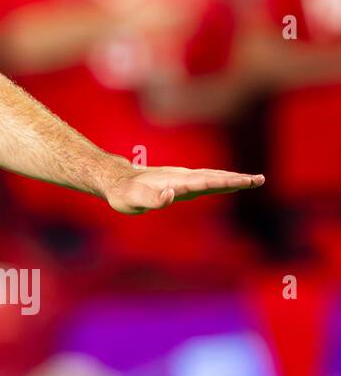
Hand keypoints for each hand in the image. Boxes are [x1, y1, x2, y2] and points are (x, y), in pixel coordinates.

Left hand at [101, 164, 265, 214]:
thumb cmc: (122, 192)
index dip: (227, 182)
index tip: (247, 180)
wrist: (114, 179)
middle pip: (214, 177)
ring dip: (232, 178)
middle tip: (260, 179)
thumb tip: (171, 195)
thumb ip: (151, 199)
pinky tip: (227, 181)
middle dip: (237, 179)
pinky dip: (220, 180)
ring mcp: (181, 179)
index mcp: (176, 182)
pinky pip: (204, 179)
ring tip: (253, 179)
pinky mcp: (178, 182)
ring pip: (211, 176)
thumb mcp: (132, 199)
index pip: (206, 181)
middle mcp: (182, 178)